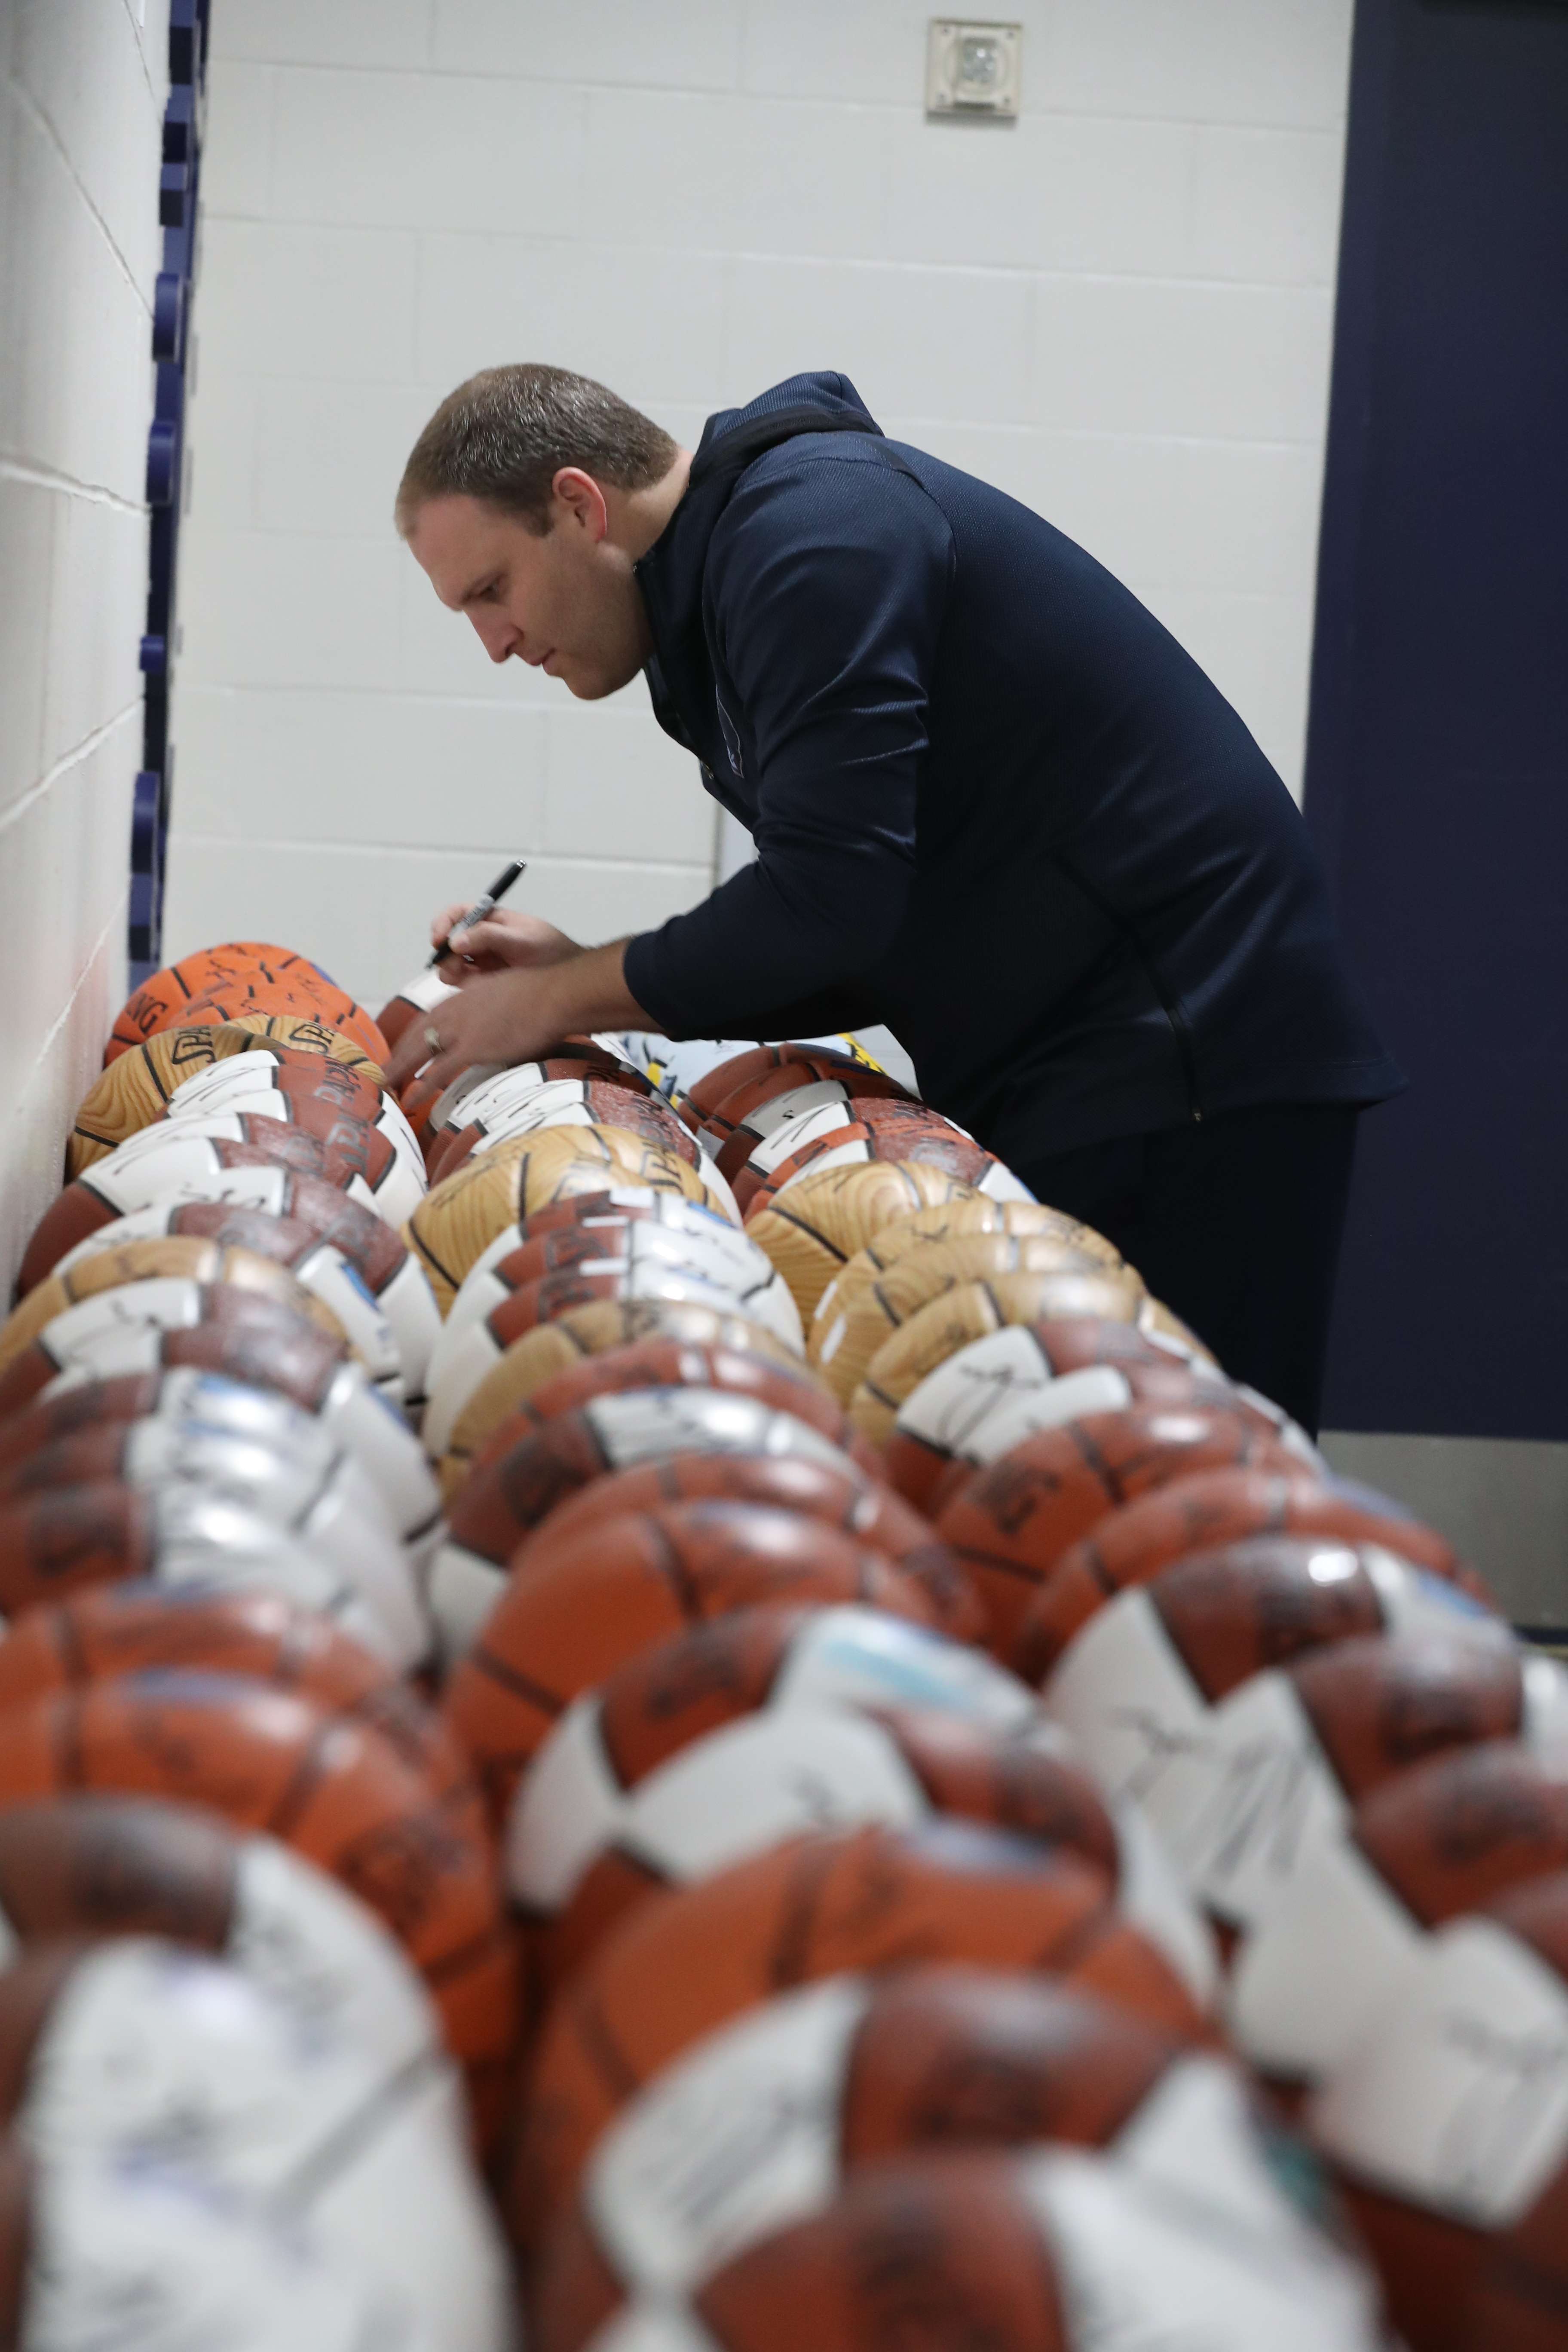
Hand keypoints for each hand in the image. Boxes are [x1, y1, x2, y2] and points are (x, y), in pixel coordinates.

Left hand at [384, 938, 651, 1093]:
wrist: (553, 994)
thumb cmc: (539, 993)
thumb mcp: (504, 993)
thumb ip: (490, 1008)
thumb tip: (493, 1022)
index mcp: (461, 998)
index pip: (426, 1021)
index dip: (411, 1040)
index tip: (401, 1053)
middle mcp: (453, 1012)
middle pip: (415, 1037)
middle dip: (396, 1057)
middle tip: (382, 1075)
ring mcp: (461, 1030)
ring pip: (418, 1054)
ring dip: (398, 1073)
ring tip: (384, 1090)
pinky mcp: (472, 1048)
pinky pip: (438, 1072)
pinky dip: (420, 1087)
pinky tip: (409, 1100)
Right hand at [430, 903, 579, 981]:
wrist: (570, 979)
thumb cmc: (550, 950)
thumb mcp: (522, 939)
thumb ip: (489, 937)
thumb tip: (455, 941)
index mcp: (489, 920)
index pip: (458, 914)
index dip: (443, 924)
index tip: (439, 940)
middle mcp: (481, 939)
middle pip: (449, 943)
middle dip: (446, 955)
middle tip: (455, 970)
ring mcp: (482, 962)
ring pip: (453, 966)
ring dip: (453, 973)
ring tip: (469, 981)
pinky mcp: (485, 983)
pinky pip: (465, 984)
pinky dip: (465, 987)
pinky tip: (480, 990)